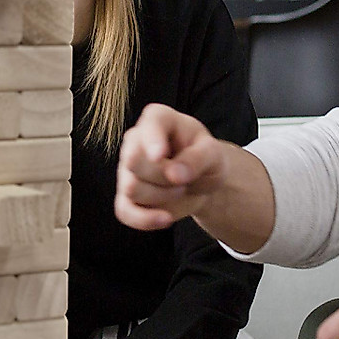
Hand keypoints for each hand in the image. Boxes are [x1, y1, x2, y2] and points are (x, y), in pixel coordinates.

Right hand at [115, 103, 224, 230]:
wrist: (200, 180)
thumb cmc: (204, 157)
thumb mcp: (213, 154)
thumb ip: (197, 159)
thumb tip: (175, 175)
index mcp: (158, 119)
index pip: (150, 124)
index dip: (152, 140)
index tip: (160, 156)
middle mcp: (135, 141)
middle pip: (135, 161)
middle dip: (164, 177)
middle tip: (184, 178)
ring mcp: (126, 170)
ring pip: (132, 188)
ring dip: (162, 196)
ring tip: (179, 189)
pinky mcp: (125, 196)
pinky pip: (124, 211)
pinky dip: (145, 219)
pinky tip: (165, 218)